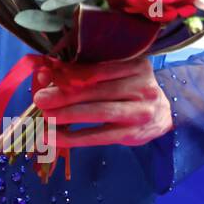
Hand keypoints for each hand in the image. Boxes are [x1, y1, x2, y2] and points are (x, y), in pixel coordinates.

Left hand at [32, 57, 172, 147]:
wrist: (163, 112)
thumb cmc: (129, 87)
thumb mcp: (116, 72)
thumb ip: (84, 71)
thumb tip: (45, 73)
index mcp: (136, 65)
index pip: (98, 69)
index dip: (69, 73)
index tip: (45, 76)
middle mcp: (142, 87)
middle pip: (97, 90)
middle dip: (64, 95)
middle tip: (40, 99)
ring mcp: (140, 112)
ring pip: (99, 112)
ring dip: (68, 115)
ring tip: (45, 117)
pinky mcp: (133, 134)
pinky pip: (99, 136)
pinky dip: (74, 138)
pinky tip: (54, 137)